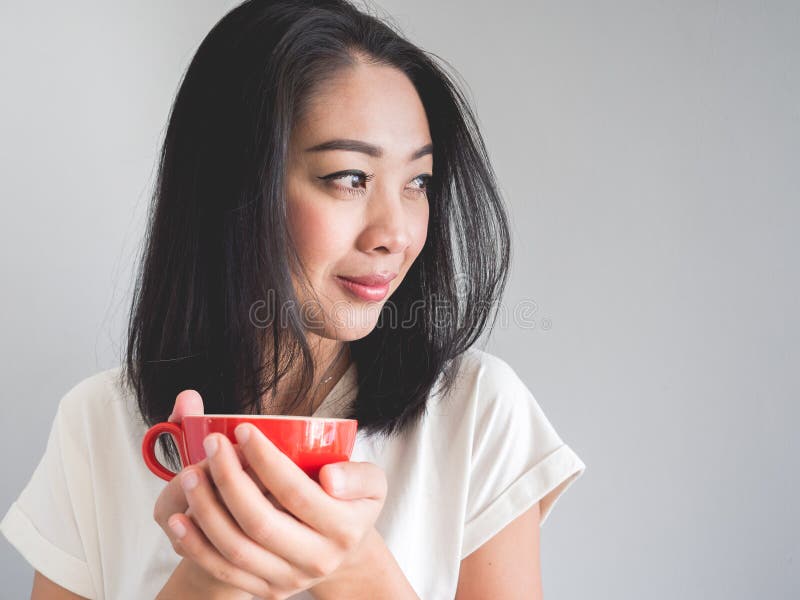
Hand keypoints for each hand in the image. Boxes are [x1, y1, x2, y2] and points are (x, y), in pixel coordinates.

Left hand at [159, 419, 386, 598]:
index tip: (244, 430)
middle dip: (228, 479)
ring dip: (206, 510)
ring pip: (236, 549)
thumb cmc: (350, 505)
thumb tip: (329, 477)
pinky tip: (179, 519)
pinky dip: (196, 546)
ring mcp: (288, 579)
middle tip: (211, 444)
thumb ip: (358, 476)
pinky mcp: (265, 591)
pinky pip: (223, 571)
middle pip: (260, 522)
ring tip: (189, 473)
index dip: (266, 460)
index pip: (296, 492)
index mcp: (343, 529)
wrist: (343, 554)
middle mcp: (316, 559)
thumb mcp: (372, 484)